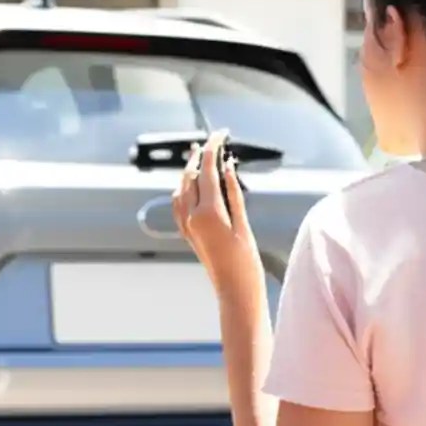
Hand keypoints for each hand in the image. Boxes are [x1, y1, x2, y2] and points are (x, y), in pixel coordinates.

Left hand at [171, 131, 264, 303]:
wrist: (235, 291)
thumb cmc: (246, 261)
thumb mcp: (243, 223)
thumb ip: (233, 192)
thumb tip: (227, 166)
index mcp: (207, 212)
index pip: (206, 169)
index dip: (213, 147)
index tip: (221, 133)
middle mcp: (191, 216)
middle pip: (190, 175)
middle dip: (200, 155)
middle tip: (213, 140)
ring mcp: (186, 226)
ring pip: (181, 188)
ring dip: (190, 170)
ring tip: (200, 155)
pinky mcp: (187, 233)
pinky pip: (178, 204)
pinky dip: (184, 188)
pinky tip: (192, 184)